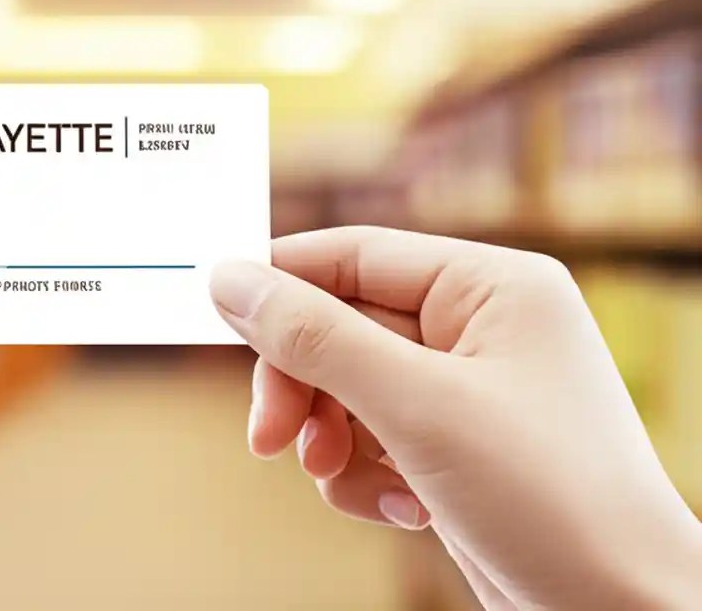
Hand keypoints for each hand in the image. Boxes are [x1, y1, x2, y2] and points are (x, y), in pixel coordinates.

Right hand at [210, 227, 701, 609]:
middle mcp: (479, 329)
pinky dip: (365, 476)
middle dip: (302, 387)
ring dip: (331, 440)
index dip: (281, 283)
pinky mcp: (454, 450)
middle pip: (340, 328)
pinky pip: (371, 440)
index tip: (216, 316)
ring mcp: (466, 392)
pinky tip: (404, 509)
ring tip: (345, 481)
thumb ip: (316, 337)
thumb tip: (230, 281)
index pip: (355, 255)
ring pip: (346, 391)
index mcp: (491, 287)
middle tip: (268, 438)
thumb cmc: (550, 497)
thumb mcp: (417, 406)